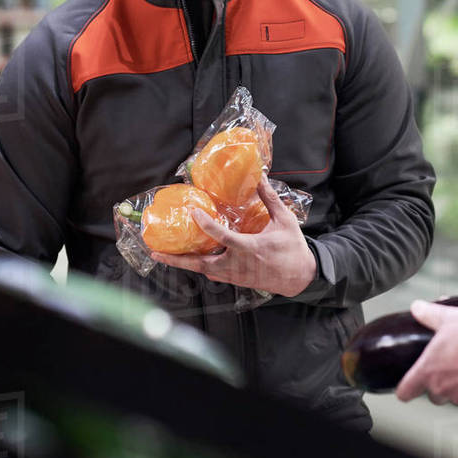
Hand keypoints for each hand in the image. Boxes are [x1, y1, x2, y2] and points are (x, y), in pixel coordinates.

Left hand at [150, 175, 316, 297]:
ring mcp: (235, 275)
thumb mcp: (284, 220)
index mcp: (249, 248)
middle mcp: (237, 264)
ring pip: (203, 270)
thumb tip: (260, 178)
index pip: (222, 236)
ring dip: (184, 263)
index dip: (205, 224)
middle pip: (201, 264)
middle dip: (177, 260)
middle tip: (157, 253)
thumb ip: (270, 199)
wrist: (300, 277)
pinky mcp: (236, 279)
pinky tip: (191, 256)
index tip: (192, 212)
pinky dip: (199, 265)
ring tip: (165, 255)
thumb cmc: (293, 248)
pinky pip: (212, 273)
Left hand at [396, 300, 457, 407]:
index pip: (406, 390)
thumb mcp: (449, 319)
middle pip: (432, 395)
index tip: (406, 387)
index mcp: (428, 371)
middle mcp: (441, 388)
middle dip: (437, 385)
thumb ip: (430, 315)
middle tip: (446, 368)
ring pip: (453, 396)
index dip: (405, 389)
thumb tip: (416, 308)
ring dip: (457, 386)